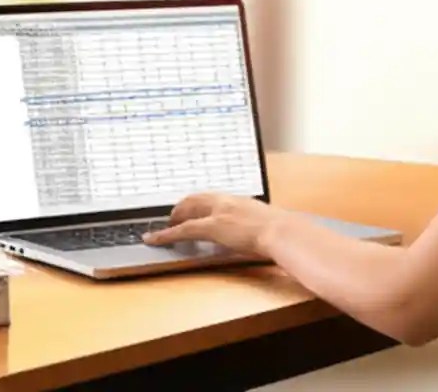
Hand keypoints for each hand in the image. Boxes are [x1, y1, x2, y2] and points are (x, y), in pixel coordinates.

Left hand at [142, 193, 286, 257]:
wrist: (281, 231)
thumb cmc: (280, 230)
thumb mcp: (265, 223)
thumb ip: (255, 223)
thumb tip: (256, 231)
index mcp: (238, 200)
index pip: (211, 197)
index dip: (197, 203)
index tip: (191, 208)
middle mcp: (225, 202)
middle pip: (195, 199)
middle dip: (181, 207)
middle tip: (172, 217)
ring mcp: (217, 213)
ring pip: (186, 212)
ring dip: (172, 219)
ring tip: (162, 229)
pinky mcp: (212, 227)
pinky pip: (183, 230)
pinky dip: (166, 235)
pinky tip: (155, 239)